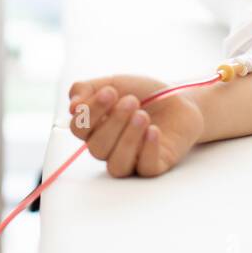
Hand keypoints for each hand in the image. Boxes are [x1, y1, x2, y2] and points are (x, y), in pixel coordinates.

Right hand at [66, 75, 204, 177]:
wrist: (179, 99)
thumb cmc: (144, 94)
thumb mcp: (114, 83)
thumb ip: (87, 89)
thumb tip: (72, 107)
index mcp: (95, 128)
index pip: (78, 129)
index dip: (90, 113)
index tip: (110, 91)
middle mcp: (109, 148)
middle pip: (97, 148)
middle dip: (114, 122)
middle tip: (132, 101)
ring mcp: (131, 160)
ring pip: (117, 165)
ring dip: (128, 139)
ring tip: (143, 116)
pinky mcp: (153, 167)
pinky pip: (145, 169)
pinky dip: (148, 150)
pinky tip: (154, 131)